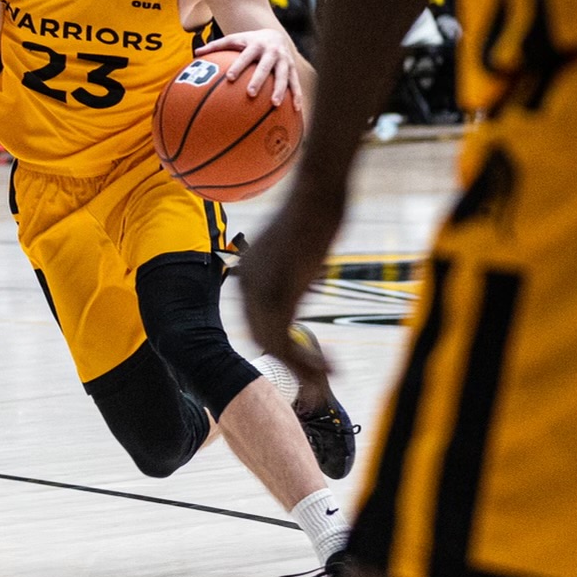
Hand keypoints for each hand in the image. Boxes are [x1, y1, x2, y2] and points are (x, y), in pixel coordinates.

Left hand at [198, 28, 304, 109]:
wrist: (276, 34)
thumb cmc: (250, 41)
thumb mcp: (234, 39)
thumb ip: (216, 46)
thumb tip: (196, 54)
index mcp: (256, 45)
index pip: (245, 56)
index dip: (238, 66)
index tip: (230, 77)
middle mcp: (272, 52)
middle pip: (264, 66)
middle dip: (259, 79)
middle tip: (250, 93)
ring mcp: (284, 61)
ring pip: (283, 76)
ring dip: (280, 89)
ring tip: (275, 104)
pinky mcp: (293, 69)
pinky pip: (295, 83)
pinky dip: (296, 96)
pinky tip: (296, 109)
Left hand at [237, 179, 345, 393]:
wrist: (318, 190)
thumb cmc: (318, 208)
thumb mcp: (300, 245)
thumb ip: (295, 269)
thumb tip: (303, 285)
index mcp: (248, 271)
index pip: (256, 320)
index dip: (281, 344)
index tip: (305, 359)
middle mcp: (246, 282)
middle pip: (261, 337)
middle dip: (289, 363)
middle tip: (314, 384)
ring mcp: (260, 289)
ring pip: (273, 345)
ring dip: (301, 370)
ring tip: (324, 386)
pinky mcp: (278, 294)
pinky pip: (286, 342)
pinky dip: (307, 362)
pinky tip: (330, 370)